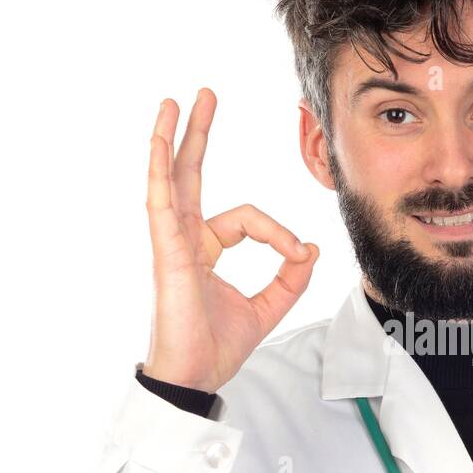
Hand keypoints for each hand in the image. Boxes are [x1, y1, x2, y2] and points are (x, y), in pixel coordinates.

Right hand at [142, 89, 318, 393]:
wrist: (195, 377)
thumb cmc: (216, 347)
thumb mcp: (268, 309)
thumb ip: (290, 280)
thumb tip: (312, 249)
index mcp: (203, 251)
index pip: (246, 220)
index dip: (278, 233)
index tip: (298, 256)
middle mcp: (184, 241)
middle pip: (190, 176)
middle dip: (199, 135)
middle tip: (207, 95)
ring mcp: (170, 244)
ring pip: (171, 180)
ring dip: (173, 139)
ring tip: (176, 101)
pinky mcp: (166, 253)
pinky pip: (161, 203)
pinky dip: (159, 170)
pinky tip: (159, 140)